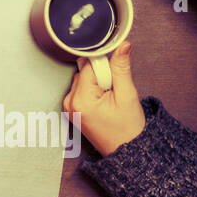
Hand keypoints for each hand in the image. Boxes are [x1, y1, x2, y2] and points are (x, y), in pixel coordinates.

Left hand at [62, 41, 145, 155]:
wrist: (127, 151)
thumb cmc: (128, 129)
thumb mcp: (128, 95)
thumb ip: (121, 68)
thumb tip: (122, 45)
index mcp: (80, 100)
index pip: (88, 67)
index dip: (105, 68)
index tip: (116, 76)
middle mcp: (69, 103)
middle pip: (84, 72)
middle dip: (102, 77)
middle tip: (114, 93)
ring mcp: (69, 107)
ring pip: (84, 79)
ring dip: (98, 84)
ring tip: (110, 101)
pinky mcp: (72, 108)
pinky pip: (82, 89)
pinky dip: (94, 91)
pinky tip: (104, 104)